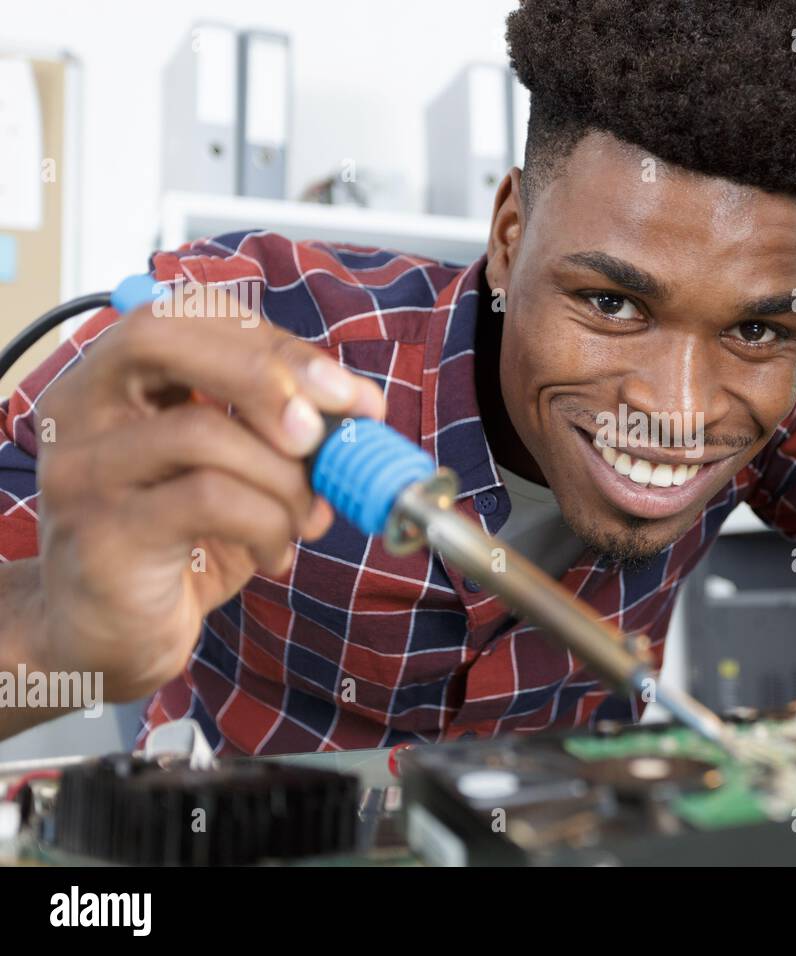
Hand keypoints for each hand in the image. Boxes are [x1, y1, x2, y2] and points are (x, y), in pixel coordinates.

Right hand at [31, 289, 384, 700]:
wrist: (110, 638)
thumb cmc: (181, 544)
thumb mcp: (240, 470)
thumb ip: (285, 428)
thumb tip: (361, 404)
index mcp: (115, 378)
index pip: (189, 314)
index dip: (276, 343)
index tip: (348, 394)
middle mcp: (82, 408)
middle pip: (164, 340)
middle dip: (266, 375)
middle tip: (322, 433)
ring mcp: (84, 468)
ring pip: (203, 430)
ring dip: (284, 478)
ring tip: (305, 519)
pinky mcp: (103, 531)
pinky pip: (208, 499)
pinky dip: (268, 524)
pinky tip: (277, 554)